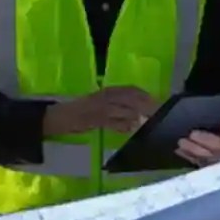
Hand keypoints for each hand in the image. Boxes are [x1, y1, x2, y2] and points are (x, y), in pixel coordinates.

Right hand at [42, 86, 157, 135]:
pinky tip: (129, 129)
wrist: (62, 115)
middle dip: (145, 106)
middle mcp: (106, 96)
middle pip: (131, 99)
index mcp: (108, 91)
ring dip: (137, 116)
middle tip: (157, 114)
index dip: (145, 95)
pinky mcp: (96, 120)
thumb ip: (117, 106)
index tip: (157, 102)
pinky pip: (114, 123)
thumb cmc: (83, 109)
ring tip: (146, 122)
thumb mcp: (101, 102)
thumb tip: (136, 115)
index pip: (131, 89)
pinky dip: (123, 126)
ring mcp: (101, 108)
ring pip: (125, 110)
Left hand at [176, 119, 219, 166]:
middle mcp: (216, 157)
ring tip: (178, 148)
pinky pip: (197, 165)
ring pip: (196, 158)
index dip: (200, 137)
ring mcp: (211, 166)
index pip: (210, 141)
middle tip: (180, 140)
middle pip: (200, 150)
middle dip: (190, 145)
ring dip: (187, 153)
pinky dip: (189, 160)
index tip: (192, 133)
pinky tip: (185, 157)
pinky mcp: (208, 173)